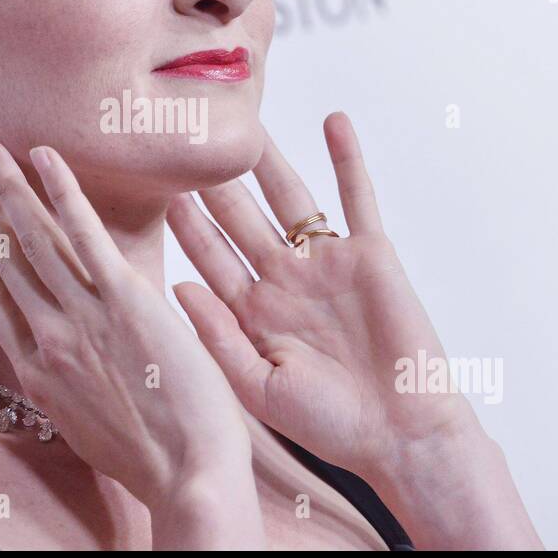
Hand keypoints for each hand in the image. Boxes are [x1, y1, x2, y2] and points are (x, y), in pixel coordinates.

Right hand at [0, 140, 263, 548]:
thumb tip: (70, 359)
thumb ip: (70, 383)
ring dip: (7, 187)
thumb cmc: (150, 460)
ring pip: (32, 240)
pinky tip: (46, 158)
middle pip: (4, 258)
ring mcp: (80, 317)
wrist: (187, 476)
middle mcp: (46, 339)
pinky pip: (83, 236)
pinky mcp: (123, 301)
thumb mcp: (87, 426)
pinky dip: (62, 192)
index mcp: (37, 372)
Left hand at [167, 112, 541, 547]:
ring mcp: (327, 263)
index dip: (186, 225)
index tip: (157, 189)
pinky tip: (334, 122)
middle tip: (189, 138)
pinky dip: (348, 160)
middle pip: (242, 218)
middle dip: (215, 182)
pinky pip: (357, 198)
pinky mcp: (371, 255)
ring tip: (247, 122)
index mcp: (254, 312)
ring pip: (291, 198)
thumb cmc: (330, 424)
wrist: (400, 435)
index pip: (211, 257)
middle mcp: (285, 280)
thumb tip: (176, 285)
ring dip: (269, 161)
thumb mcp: (257, 387)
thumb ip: (217, 336)